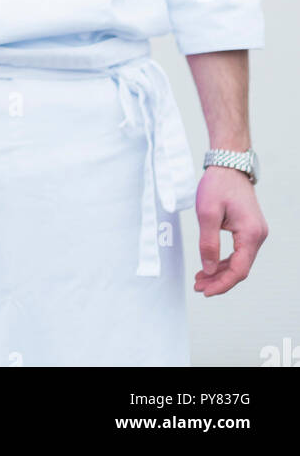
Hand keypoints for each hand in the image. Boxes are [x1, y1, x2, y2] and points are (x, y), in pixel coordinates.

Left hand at [194, 167, 268, 296]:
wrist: (228, 164)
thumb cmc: (218, 184)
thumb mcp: (207, 213)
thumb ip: (208, 243)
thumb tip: (208, 270)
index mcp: (251, 233)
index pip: (239, 270)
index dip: (222, 284)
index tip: (205, 291)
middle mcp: (258, 235)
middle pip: (240, 268)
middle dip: (219, 280)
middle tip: (198, 287)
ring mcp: (255, 233)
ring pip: (239, 261)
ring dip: (220, 272)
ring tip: (200, 279)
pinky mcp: (249, 229)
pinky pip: (238, 252)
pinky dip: (223, 261)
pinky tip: (209, 266)